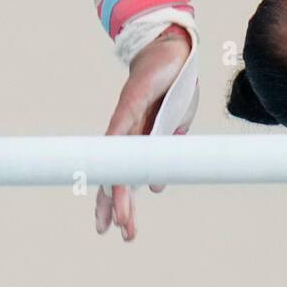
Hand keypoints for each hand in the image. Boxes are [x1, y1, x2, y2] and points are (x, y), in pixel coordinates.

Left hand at [95, 25, 192, 240]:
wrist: (171, 52)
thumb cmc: (174, 88)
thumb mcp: (176, 127)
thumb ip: (165, 155)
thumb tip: (154, 187)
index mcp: (141, 143)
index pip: (126, 178)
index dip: (121, 202)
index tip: (121, 227)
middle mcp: (128, 137)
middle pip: (115, 177)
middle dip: (115, 207)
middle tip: (114, 234)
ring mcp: (126, 123)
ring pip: (115, 164)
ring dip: (114, 192)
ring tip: (115, 219)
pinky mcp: (128, 106)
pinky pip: (119, 134)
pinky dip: (114, 156)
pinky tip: (110, 177)